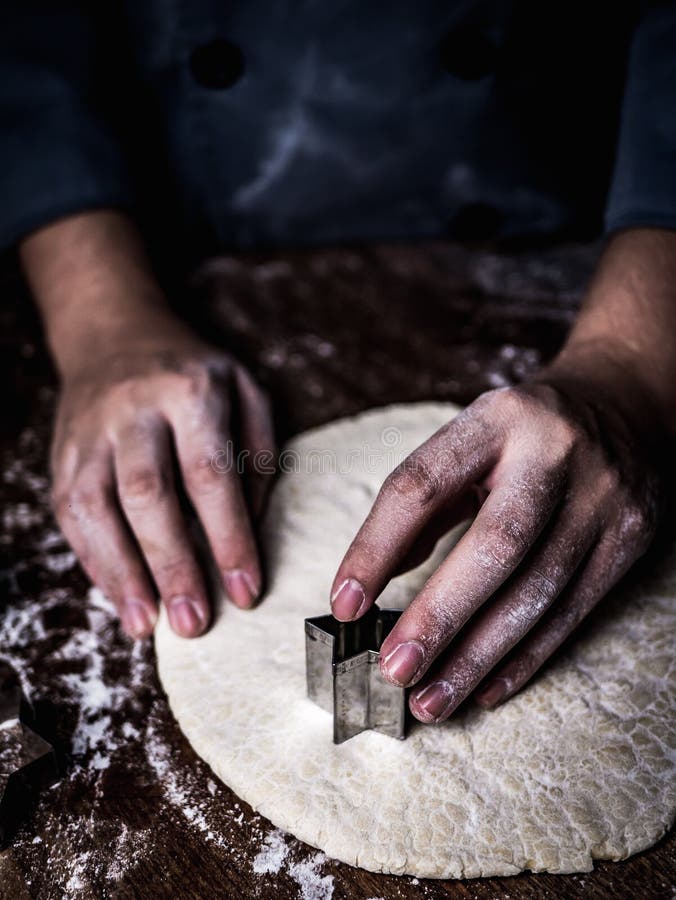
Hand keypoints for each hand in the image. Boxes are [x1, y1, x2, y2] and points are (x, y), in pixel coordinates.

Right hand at [50, 327, 274, 639]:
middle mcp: (134, 410)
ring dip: (121, 573)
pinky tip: (118, 595)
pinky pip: (71, 513)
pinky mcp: (63, 453)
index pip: (210, 475)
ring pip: (97, 508)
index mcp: (190, 392)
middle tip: (193, 622)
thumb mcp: (244, 391)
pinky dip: (93, 560)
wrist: (114, 332)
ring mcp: (90, 432)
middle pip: (148, 495)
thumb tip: (248, 528)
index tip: (246, 591)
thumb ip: (255, 456)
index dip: (228, 538)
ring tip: (146, 625)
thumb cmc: (192, 373)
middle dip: (171, 565)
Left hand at [330, 376, 663, 720]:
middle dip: (440, 616)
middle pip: (496, 545)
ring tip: (431, 698)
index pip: (423, 484)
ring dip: (478, 656)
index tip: (345, 603)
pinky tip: (485, 687)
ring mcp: (603, 497)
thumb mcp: (469, 441)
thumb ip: (424, 502)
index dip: (377, 547)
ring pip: (538, 591)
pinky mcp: (630, 538)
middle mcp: (555, 452)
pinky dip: (525, 657)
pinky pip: (574, 612)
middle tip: (394, 670)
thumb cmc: (523, 433)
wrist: (622, 408)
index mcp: (496, 418)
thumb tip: (375, 578)